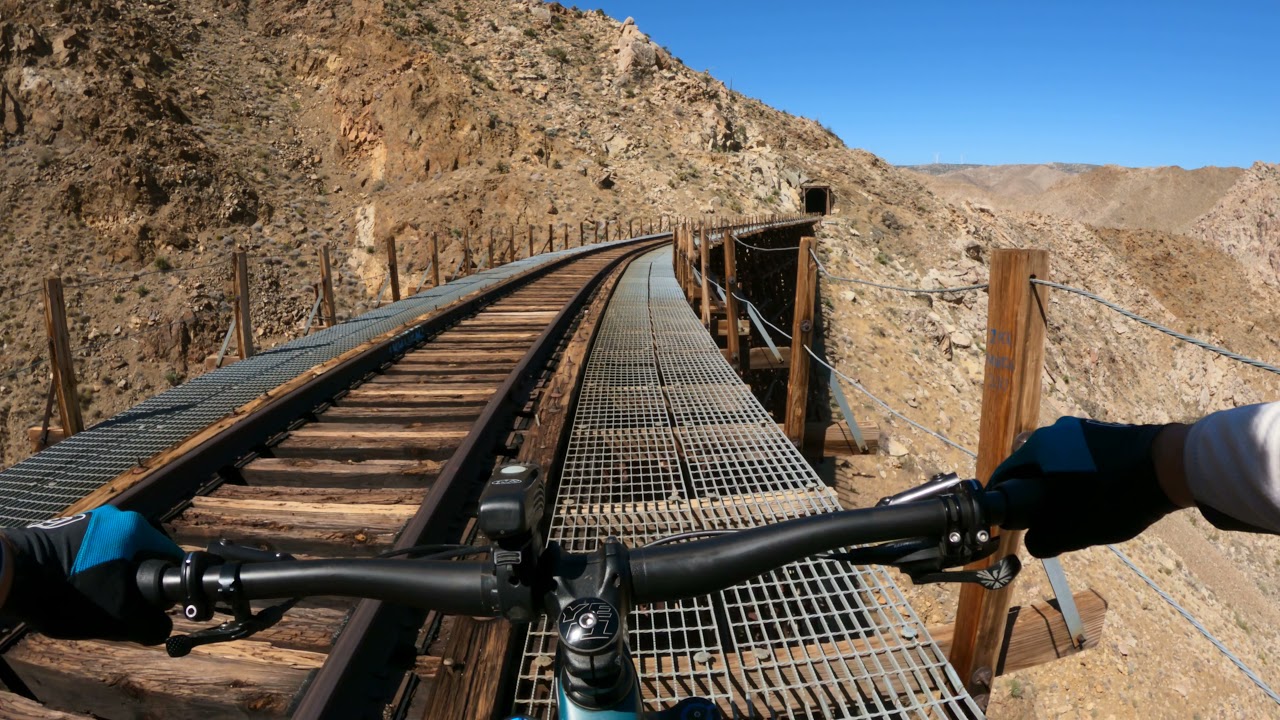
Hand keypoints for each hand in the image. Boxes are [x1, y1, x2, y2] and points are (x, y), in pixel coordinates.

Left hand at [1, 505, 181, 644]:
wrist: (10, 576)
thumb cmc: (69, 592)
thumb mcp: (117, 616)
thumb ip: (150, 624)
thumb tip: (162, 628)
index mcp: (136, 530)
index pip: (169, 560)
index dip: (168, 589)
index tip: (154, 609)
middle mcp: (117, 518)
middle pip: (143, 558)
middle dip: (137, 585)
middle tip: (123, 610)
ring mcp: (90, 522)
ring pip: (117, 557)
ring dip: (113, 580)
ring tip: (94, 603)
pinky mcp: (67, 529)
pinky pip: (93, 554)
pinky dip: (91, 573)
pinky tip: (75, 592)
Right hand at [989, 417, 1178, 557]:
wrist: (1174, 465)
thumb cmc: (1119, 496)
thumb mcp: (1078, 530)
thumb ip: (1047, 540)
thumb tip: (1034, 542)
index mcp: (1039, 450)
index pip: (1006, 476)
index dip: (1005, 501)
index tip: (1013, 521)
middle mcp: (1054, 432)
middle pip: (1031, 469)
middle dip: (1035, 495)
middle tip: (1048, 520)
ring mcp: (1081, 428)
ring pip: (1057, 463)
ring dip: (1060, 485)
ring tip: (1079, 511)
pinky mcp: (1104, 431)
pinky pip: (1080, 457)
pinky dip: (1081, 476)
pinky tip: (1101, 495)